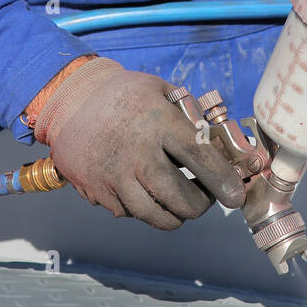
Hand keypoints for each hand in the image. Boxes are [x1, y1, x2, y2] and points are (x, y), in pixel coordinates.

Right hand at [32, 57, 244, 228]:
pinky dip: (144, 209)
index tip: (235, 196)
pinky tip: (146, 192)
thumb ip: (191, 116)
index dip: (221, 180)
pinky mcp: (97, 191)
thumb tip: (226, 143)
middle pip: (179, 199)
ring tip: (179, 203)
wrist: (71, 101)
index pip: (199, 156)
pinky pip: (129, 213)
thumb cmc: (127, 96)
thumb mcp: (161, 91)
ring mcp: (113, 175)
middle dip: (200, 206)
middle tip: (205, 198)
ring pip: (154, 215)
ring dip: (174, 215)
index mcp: (157, 122)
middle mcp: (135, 152)